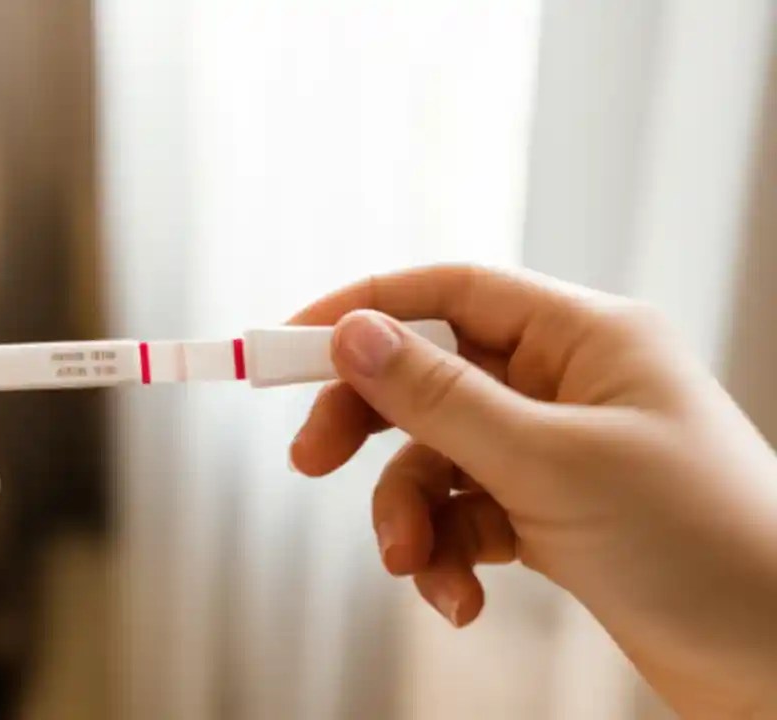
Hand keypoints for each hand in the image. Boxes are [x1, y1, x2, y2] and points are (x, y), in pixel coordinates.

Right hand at [289, 266, 776, 717]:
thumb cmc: (696, 545)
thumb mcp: (549, 463)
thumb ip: (440, 398)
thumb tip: (352, 333)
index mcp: (586, 337)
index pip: (451, 293)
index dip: (364, 310)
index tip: (285, 346)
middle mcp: (570, 383)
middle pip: (431, 377)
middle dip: (370, 426)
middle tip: (309, 463)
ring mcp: (562, 452)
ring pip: (441, 459)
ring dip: (411, 515)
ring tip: (416, 568)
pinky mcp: (557, 516)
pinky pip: (469, 515)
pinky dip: (450, 555)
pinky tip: (461, 601)